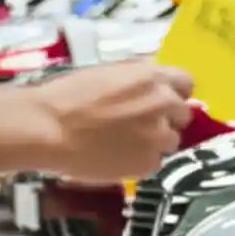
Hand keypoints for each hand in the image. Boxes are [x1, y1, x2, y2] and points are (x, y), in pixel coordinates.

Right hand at [29, 60, 193, 182]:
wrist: (48, 128)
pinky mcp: (148, 164)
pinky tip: (117, 157)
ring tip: (125, 144)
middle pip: (182, 114)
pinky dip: (140, 161)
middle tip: (140, 124)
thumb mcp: (109, 72)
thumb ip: (138, 76)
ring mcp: (158, 136)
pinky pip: (154, 162)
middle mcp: (163, 104)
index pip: (186, 83)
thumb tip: (154, 82)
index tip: (162, 101)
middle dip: (166, 118)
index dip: (173, 93)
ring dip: (155, 142)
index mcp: (152, 77)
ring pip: (171, 141)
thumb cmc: (68, 96)